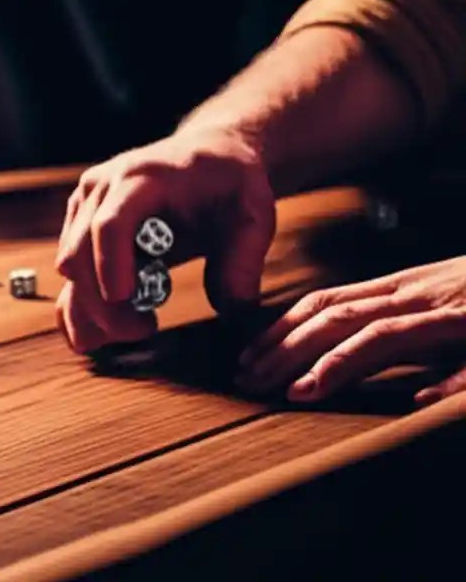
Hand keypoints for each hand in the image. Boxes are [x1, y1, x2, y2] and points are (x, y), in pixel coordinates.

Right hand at [55, 130, 275, 352]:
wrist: (205, 154)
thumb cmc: (229, 183)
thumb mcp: (252, 215)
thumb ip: (243, 261)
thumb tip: (230, 310)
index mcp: (142, 178)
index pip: (111, 223)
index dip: (110, 264)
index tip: (124, 301)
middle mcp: (100, 189)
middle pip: (80, 254)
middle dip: (104, 304)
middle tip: (146, 329)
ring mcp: (83, 207)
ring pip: (69, 271)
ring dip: (94, 311)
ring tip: (141, 326)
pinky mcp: (78, 228)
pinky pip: (68, 276)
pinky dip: (80, 309)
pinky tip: (109, 331)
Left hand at [236, 257, 465, 404]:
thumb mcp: (437, 306)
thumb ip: (396, 328)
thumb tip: (343, 358)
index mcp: (405, 289)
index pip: (327, 303)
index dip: (281, 328)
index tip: (247, 356)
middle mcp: (422, 294)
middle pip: (338, 317)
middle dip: (286, 348)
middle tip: (249, 380)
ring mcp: (458, 312)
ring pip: (385, 334)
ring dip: (338, 363)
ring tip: (301, 391)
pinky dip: (448, 383)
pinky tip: (421, 404)